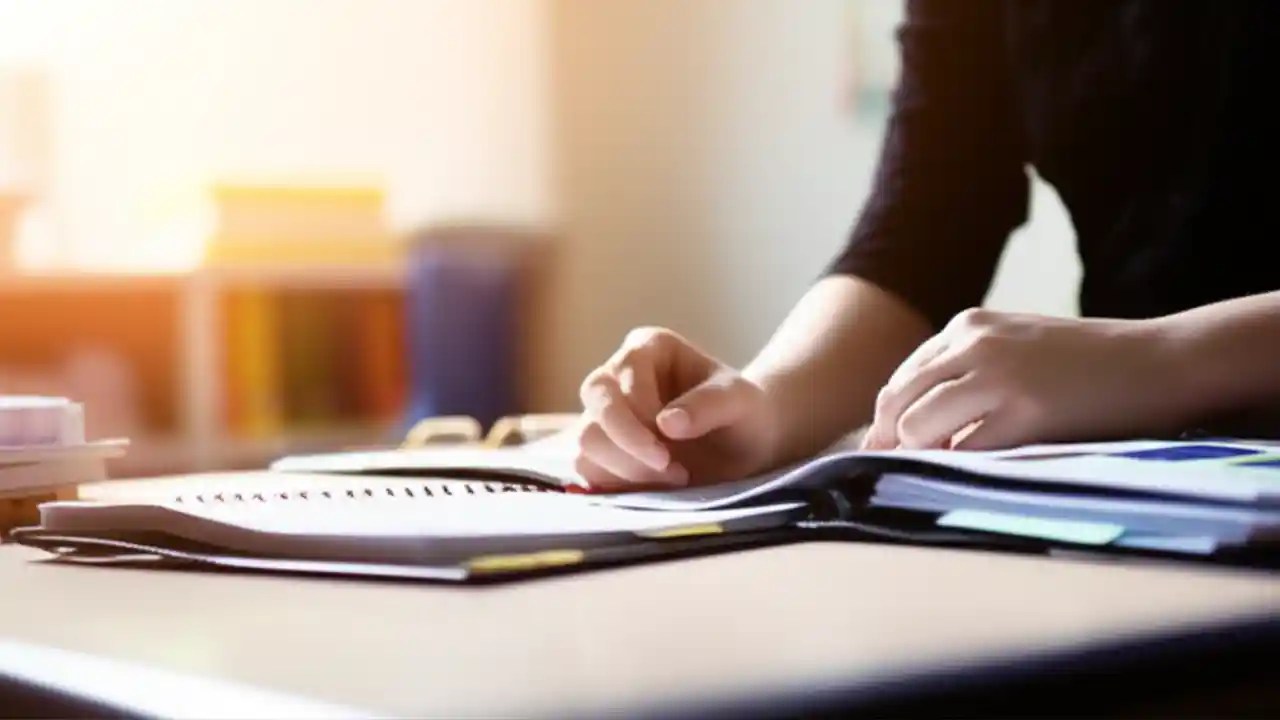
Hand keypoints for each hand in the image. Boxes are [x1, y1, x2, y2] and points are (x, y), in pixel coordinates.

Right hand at [573, 327, 779, 490]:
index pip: (622, 378)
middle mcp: (617, 374)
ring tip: (675, 479)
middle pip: (595, 408)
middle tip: (672, 472)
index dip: (639, 421)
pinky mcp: (601, 447)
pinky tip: (656, 489)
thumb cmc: (744, 413)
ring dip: (626, 471)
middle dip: (628, 449)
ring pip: (586, 442)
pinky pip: (588, 468)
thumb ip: (710, 405)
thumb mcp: (742, 403)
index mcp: (647, 348)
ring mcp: (604, 412)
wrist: (745, 445)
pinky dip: (619, 485)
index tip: (669, 456)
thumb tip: (667, 423)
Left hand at [862, 308, 1179, 450]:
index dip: (888, 423)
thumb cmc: (1087, 364)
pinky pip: (963, 452)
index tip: (887, 454)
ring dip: (920, 457)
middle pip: (896, 403)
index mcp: (967, 325)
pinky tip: (974, 478)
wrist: (1159, 360)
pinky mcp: (1024, 413)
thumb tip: (907, 425)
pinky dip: (958, 470)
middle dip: (889, 444)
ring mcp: (997, 375)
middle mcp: (973, 342)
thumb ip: (965, 371)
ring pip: (916, 427)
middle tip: (894, 476)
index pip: (900, 380)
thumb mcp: (1015, 346)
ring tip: (940, 476)